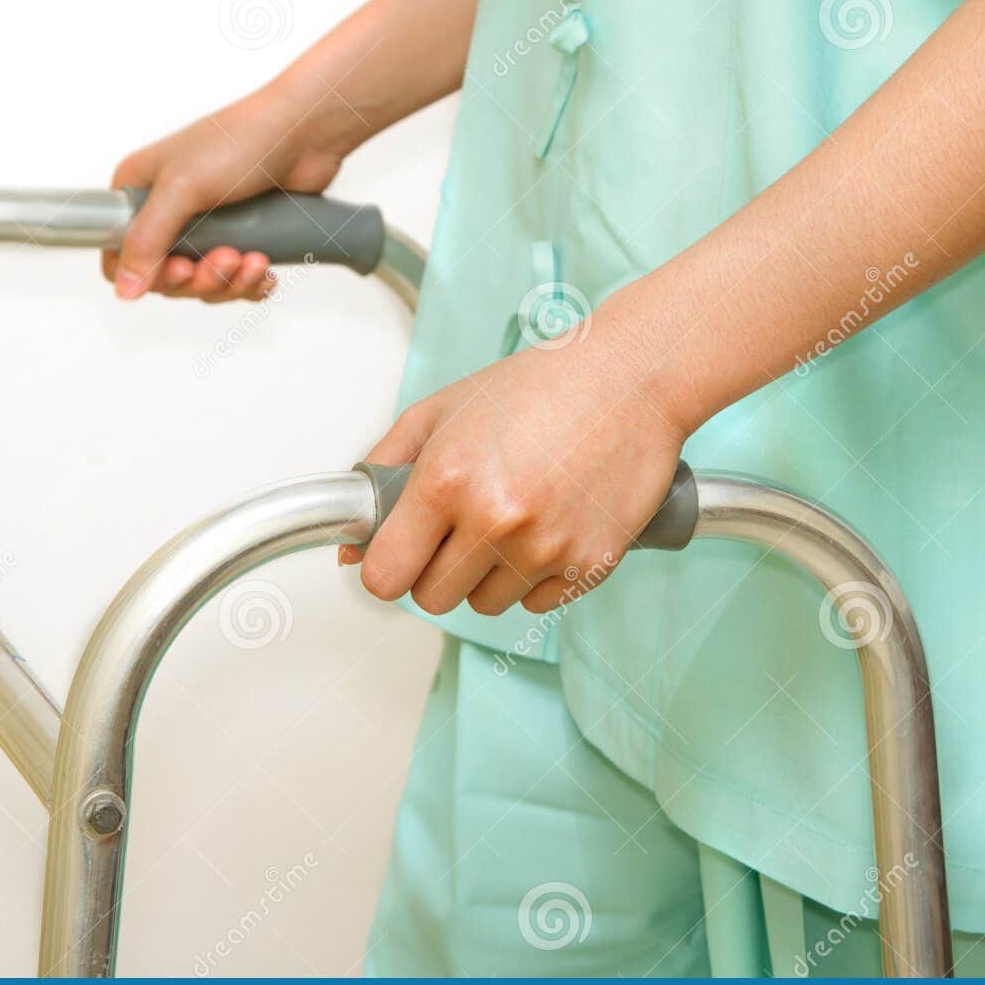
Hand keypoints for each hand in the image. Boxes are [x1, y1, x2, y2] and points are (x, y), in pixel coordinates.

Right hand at [105, 81, 362, 300]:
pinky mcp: (240, 237)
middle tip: (227, 258)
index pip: (119, 254)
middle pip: (166, 277)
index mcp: (139, 191)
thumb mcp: (182, 188)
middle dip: (199, 278)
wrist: (304, 132)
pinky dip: (250, 283)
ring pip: (203, 282)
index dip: (146, 274)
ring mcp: (205, 226)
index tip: (180, 269)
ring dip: (229, 281)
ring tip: (253, 259)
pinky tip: (265, 272)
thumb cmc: (241, 141)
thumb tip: (124, 290)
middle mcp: (167, 210)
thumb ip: (147, 239)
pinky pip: (235, 281)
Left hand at [344, 304, 689, 615]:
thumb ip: (384, 472)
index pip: (385, 577)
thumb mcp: (440, 412)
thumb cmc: (539, 387)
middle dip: (436, 570)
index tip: (400, 556)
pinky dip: (536, 577)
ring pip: (485, 605)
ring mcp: (546, 546)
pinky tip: (548, 527)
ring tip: (512, 518)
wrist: (631, 379)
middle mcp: (495, 518)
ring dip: (488, 574)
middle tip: (460, 528)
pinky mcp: (590, 563)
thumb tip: (353, 543)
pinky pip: (537, 603)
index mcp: (447, 478)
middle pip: (432, 599)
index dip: (387, 569)